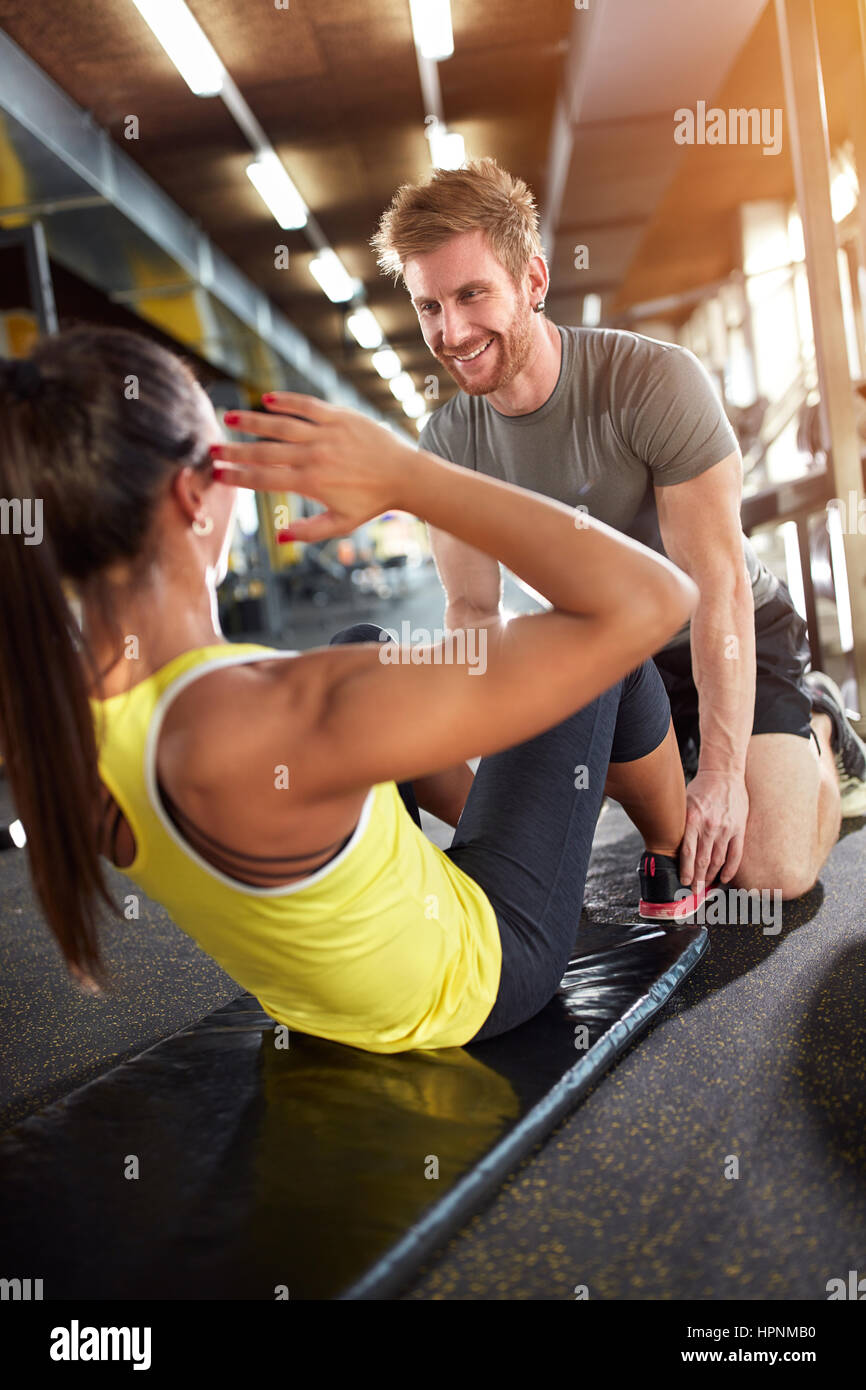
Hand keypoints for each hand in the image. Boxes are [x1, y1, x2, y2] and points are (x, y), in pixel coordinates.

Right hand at [211, 393, 412, 541]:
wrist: (404, 475)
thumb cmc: (371, 502)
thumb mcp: (340, 524)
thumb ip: (308, 532)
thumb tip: (278, 537)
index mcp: (311, 483)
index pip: (265, 479)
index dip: (239, 478)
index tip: (219, 475)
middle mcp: (314, 456)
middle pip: (265, 452)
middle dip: (236, 451)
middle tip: (212, 449)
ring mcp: (326, 433)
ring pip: (281, 425)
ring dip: (253, 421)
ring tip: (230, 418)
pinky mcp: (339, 416)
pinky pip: (307, 405)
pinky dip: (286, 401)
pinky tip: (267, 399)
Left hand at [678, 770, 748, 890]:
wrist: (724, 773)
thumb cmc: (700, 789)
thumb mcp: (684, 804)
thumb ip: (681, 824)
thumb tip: (672, 845)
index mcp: (693, 820)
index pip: (687, 852)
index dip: (685, 870)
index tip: (683, 883)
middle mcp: (709, 826)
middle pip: (702, 860)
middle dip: (697, 879)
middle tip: (694, 893)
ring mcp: (726, 829)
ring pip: (718, 861)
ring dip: (711, 877)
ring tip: (706, 887)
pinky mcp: (739, 829)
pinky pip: (735, 855)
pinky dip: (730, 870)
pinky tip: (724, 879)